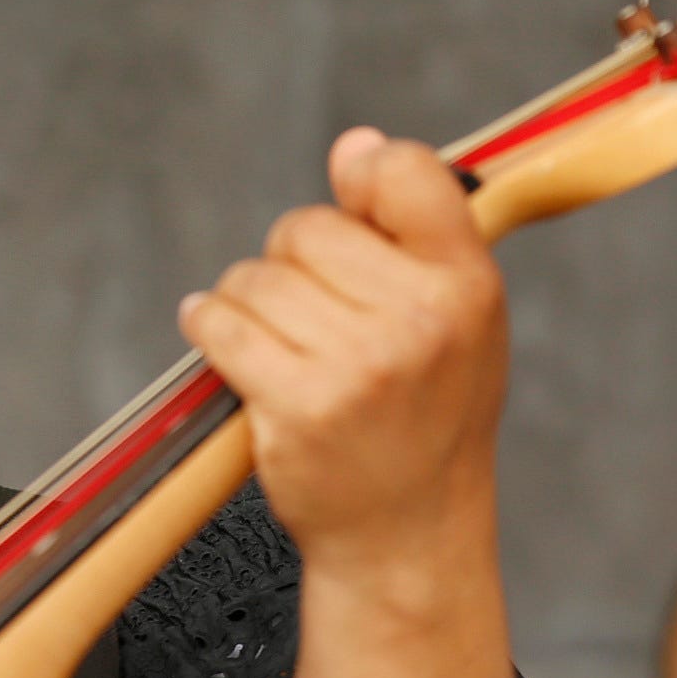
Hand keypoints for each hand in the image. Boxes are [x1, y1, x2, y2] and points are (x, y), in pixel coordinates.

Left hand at [178, 128, 508, 582]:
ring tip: (285, 345)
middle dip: (295, 261)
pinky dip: (209, 326)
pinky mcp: (298, 405)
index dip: (363, 179)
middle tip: (321, 317)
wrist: (408, 533)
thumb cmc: (427, 415)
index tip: (354, 211)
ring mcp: (358, 366)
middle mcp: (420, 320)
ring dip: (250, 302)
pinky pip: (220, 324)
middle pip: (305, 227)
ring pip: (255, 276)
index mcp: (467, 285)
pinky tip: (226, 343)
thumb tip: (354, 144)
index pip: (405, 172)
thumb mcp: (457, 319)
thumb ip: (413, 232)